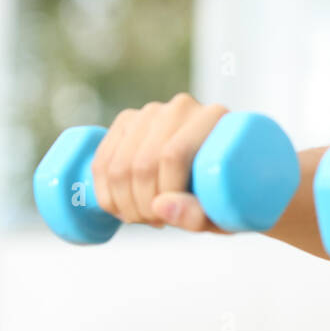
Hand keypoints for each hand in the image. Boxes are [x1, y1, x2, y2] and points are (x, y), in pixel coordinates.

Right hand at [90, 92, 230, 232]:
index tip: (167, 219)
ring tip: (141, 217)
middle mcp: (182, 107)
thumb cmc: (227, 196)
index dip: (161, 194)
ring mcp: (152, 112)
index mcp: (214, 118)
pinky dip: (102, 189)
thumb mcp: (222, 213)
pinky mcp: (128, 121)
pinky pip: (102, 158)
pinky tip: (117, 206)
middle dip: (140, 205)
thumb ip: (198, 215)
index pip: (173, 155)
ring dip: (121, 202)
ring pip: (119, 163)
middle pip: (143, 162)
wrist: (219, 175)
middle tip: (155, 222)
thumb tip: (160, 206)